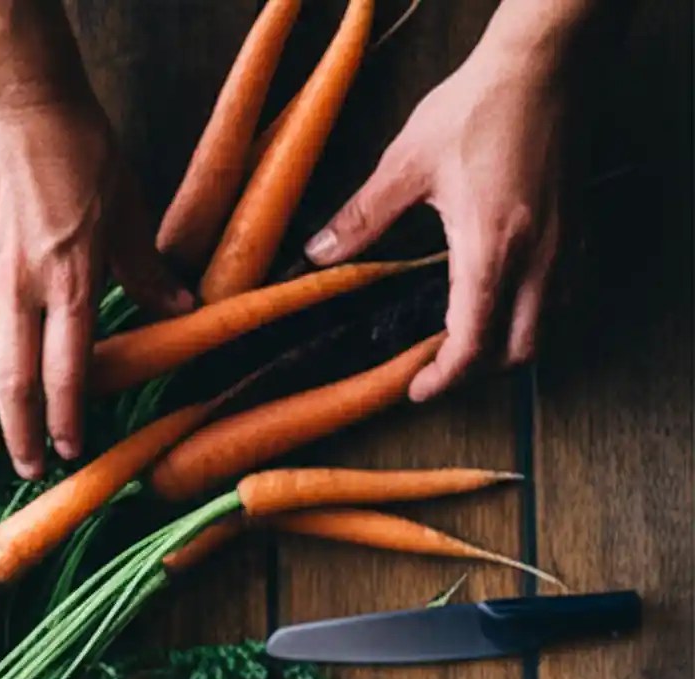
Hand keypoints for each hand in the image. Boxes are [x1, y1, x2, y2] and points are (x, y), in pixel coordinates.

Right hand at [0, 101, 192, 477]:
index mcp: (70, 279)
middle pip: (12, 380)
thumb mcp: (125, 208)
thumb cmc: (78, 148)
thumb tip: (182, 309)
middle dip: (21, 433)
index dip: (69, 419)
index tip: (73, 451)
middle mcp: (18, 286)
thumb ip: (146, 271)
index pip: (66, 371)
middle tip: (26, 467)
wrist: (13, 100)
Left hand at [305, 31, 565, 401]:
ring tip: (471, 339)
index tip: (417, 391)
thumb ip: (361, 217)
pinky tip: (510, 299)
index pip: (474, 342)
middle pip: (521, 351)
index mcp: (492, 249)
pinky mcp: (582, 228)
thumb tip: (317, 254)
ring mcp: (569, 245)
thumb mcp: (404, 164)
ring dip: (512, 345)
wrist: (542, 66)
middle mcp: (540, 258)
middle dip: (480, 371)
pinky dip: (540, 314)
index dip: (445, 378)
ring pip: (552, 327)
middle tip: (437, 368)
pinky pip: (570, 295)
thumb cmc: (476, 108)